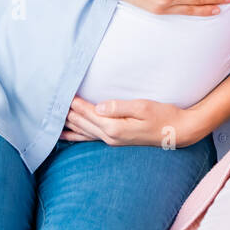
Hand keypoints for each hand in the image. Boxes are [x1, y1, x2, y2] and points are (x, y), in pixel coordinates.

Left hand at [60, 96, 200, 146]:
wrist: (177, 132)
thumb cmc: (163, 116)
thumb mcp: (144, 107)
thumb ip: (119, 106)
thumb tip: (98, 106)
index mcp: (114, 127)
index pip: (87, 112)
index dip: (74, 101)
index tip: (61, 89)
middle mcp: (109, 136)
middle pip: (80, 121)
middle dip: (66, 110)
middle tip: (51, 98)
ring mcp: (111, 140)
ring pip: (81, 130)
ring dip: (67, 122)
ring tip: (51, 114)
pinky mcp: (115, 140)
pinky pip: (88, 138)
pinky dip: (74, 135)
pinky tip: (64, 134)